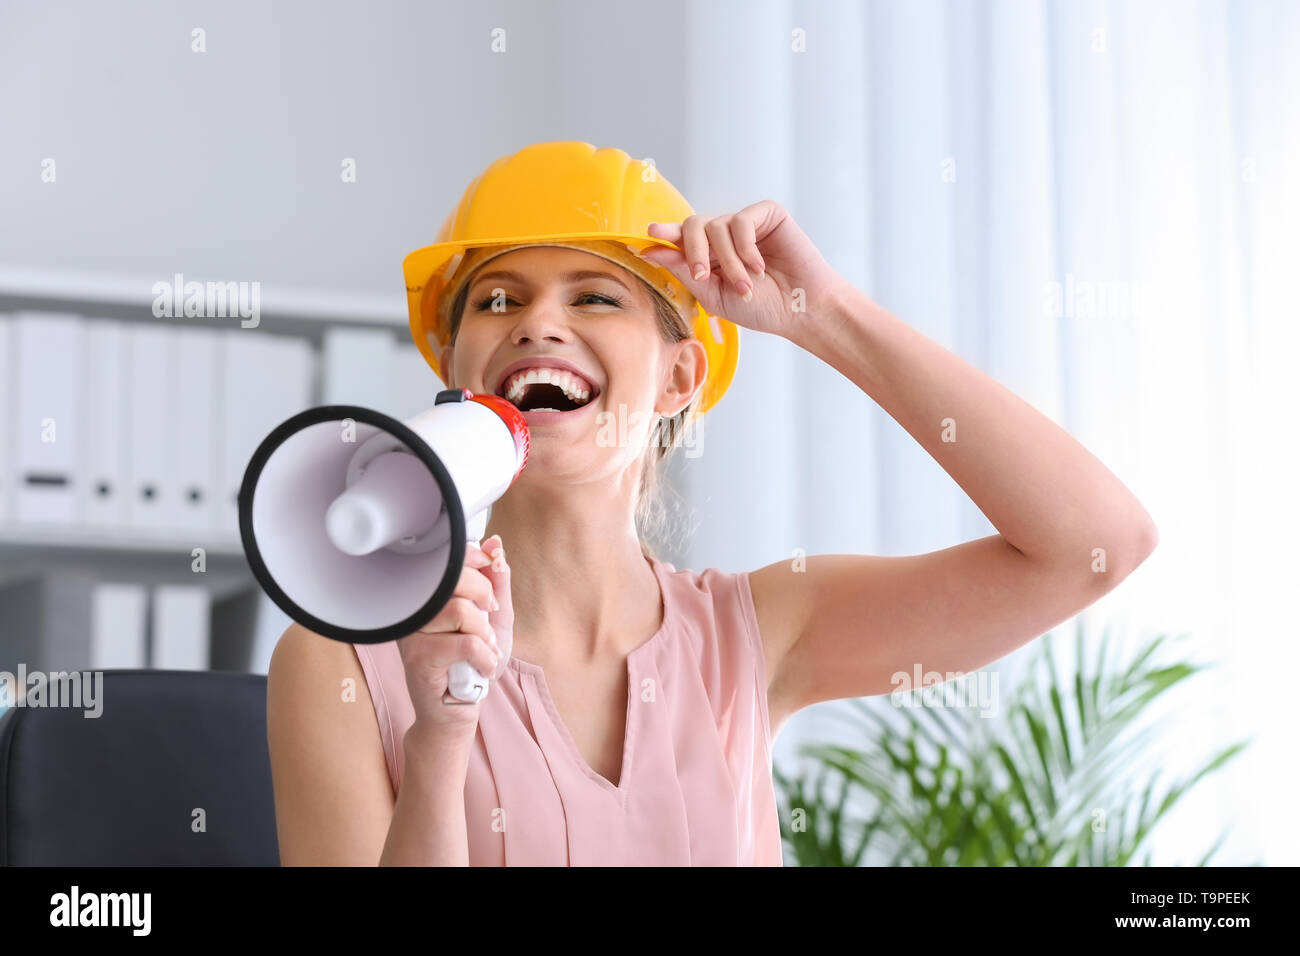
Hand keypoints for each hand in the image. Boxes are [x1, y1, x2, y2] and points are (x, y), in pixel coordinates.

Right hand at [395, 536, 512, 736]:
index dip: (476, 562)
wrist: (455, 709)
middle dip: (485, 599)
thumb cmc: (472, 663)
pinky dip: (484, 657)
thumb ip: (497, 583)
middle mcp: (414, 606)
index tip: (489, 585)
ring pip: (460, 612)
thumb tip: (496, 545)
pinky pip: (464, 644)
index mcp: (428, 592)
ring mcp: (412, 631)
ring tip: (484, 650)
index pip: (449, 557)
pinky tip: (483, 666)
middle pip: (455, 580)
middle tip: (488, 626)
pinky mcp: (417, 657)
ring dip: (484, 634)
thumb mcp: (495, 618)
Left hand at [639, 200, 842, 338]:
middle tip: (703, 275)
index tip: (649, 233)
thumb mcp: (714, 295)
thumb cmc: (761, 308)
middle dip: (693, 251)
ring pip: (716, 226)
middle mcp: (725, 237)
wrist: (800, 309)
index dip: (665, 235)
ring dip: (728, 260)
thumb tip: (653, 250)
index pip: (681, 239)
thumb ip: (685, 272)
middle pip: (693, 225)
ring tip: (746, 284)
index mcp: (710, 256)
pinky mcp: (767, 214)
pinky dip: (746, 247)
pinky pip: (741, 221)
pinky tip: (759, 266)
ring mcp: (745, 224)